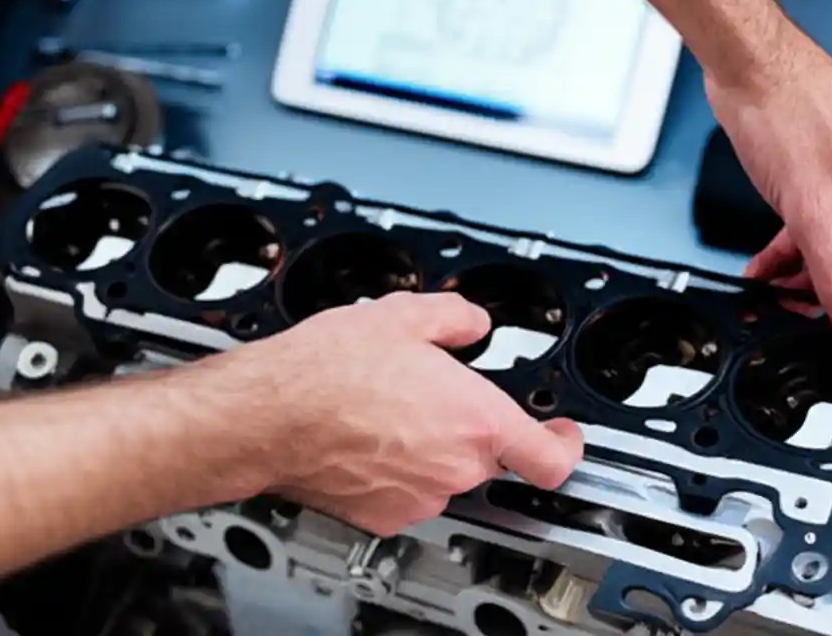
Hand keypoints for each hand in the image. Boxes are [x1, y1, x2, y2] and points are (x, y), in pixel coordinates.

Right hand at [194, 292, 582, 536]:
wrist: (264, 417)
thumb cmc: (323, 372)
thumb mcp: (402, 316)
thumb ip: (455, 317)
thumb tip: (472, 322)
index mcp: (476, 419)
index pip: (552, 458)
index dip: (567, 448)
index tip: (565, 436)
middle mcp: (455, 466)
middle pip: (492, 456)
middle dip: (474, 427)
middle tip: (438, 395)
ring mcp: (420, 497)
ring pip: (449, 474)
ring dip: (434, 448)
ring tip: (391, 410)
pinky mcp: (384, 515)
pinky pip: (410, 493)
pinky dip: (401, 470)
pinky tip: (370, 437)